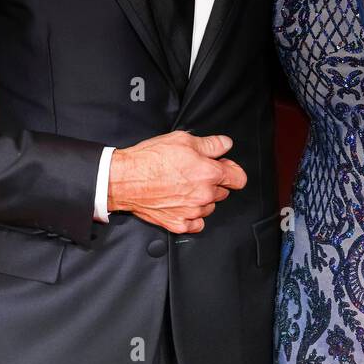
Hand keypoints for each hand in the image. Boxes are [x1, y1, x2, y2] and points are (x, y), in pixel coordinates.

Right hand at [107, 131, 246, 233]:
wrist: (125, 179)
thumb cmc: (150, 159)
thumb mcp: (183, 140)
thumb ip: (211, 144)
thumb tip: (226, 144)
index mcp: (209, 173)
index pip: (239, 178)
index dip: (232, 170)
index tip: (225, 167)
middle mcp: (204, 195)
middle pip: (223, 192)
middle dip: (214, 182)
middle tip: (195, 172)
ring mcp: (192, 212)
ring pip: (210, 207)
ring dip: (203, 198)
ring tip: (184, 186)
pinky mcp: (179, 224)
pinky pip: (196, 223)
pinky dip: (192, 215)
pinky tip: (181, 203)